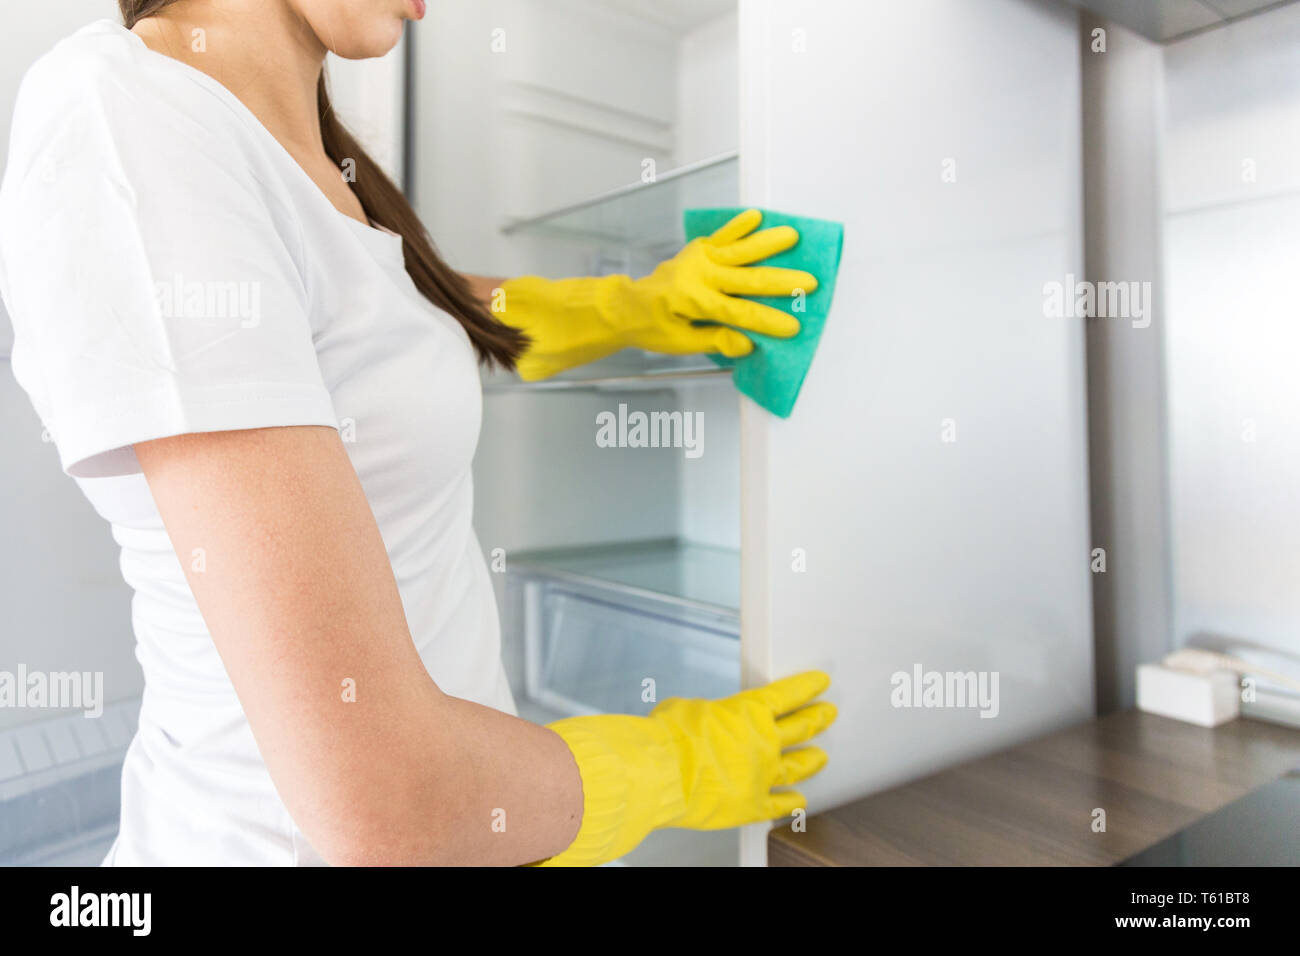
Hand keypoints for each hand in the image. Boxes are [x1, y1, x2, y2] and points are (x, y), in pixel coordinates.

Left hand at [497, 209, 818, 380]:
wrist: (629, 304)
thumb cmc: (656, 329)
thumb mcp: (682, 343)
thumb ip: (714, 340)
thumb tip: (746, 344)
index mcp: (696, 302)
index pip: (740, 313)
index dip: (768, 321)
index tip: (794, 326)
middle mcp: (700, 276)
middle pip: (747, 279)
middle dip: (781, 281)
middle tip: (809, 282)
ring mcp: (699, 259)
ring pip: (739, 250)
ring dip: (767, 243)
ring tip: (792, 236)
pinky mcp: (699, 249)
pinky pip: (722, 236)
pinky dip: (739, 225)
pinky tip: (757, 216)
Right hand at [536, 671, 835, 864]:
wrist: (660, 773)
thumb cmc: (668, 739)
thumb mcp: (688, 709)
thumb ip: (709, 716)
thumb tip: (705, 721)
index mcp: (749, 712)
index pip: (788, 694)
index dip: (808, 687)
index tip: (820, 684)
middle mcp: (763, 742)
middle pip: (801, 728)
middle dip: (817, 719)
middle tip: (828, 714)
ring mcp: (762, 775)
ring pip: (797, 767)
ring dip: (811, 760)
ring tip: (821, 757)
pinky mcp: (752, 805)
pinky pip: (779, 805)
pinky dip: (791, 804)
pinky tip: (799, 802)